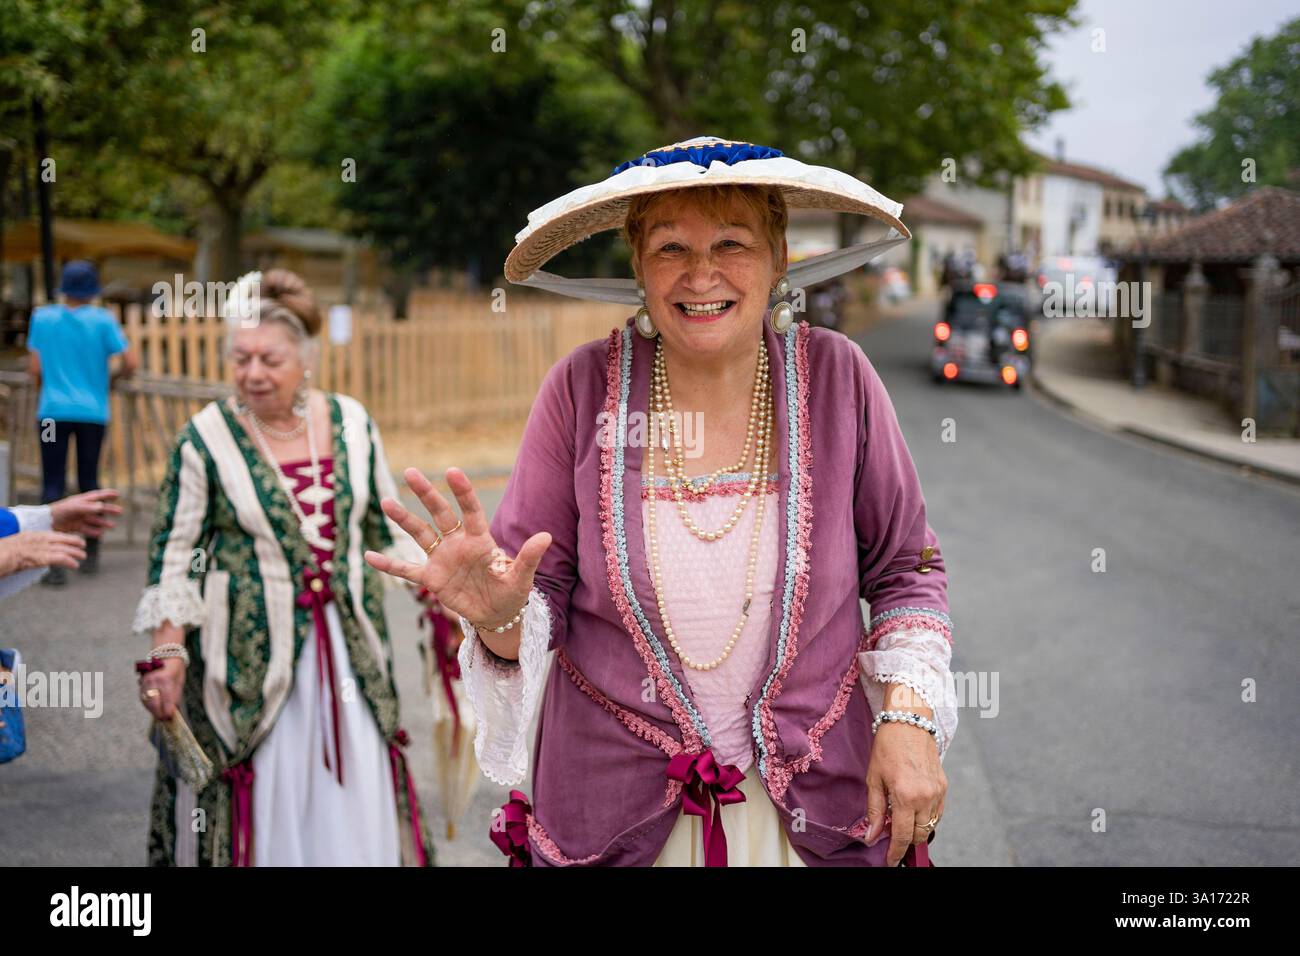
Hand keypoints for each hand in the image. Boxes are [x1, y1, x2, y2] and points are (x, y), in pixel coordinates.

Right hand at [0, 531, 85, 576]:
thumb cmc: (2, 553)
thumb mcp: (16, 546)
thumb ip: (26, 548)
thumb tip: (31, 554)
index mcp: (32, 535)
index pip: (52, 534)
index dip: (64, 537)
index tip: (72, 539)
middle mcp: (39, 540)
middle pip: (61, 539)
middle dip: (73, 542)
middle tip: (82, 545)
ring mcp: (41, 548)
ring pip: (64, 548)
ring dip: (75, 553)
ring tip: (82, 556)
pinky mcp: (41, 558)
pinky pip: (60, 558)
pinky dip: (69, 561)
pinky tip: (75, 565)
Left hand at [50, 489, 121, 536]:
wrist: (46, 522)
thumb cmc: (59, 511)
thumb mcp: (75, 508)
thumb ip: (88, 507)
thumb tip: (102, 507)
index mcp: (81, 500)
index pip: (97, 496)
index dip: (107, 494)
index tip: (118, 494)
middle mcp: (81, 509)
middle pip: (98, 509)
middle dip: (109, 510)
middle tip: (120, 512)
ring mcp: (78, 518)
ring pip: (94, 520)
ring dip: (103, 523)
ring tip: (112, 526)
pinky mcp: (75, 527)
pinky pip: (87, 529)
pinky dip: (94, 532)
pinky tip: (100, 534)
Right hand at [139, 657, 184, 720]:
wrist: (165, 654)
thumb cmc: (175, 669)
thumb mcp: (179, 682)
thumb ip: (175, 696)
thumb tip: (173, 711)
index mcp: (166, 681)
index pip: (166, 701)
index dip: (168, 712)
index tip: (170, 718)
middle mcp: (154, 682)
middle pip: (154, 704)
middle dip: (159, 714)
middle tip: (164, 719)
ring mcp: (146, 682)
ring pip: (147, 702)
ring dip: (153, 711)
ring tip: (160, 715)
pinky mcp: (141, 683)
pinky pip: (143, 698)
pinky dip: (148, 705)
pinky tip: (154, 708)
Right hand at [363, 467, 551, 630]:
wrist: (497, 613)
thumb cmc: (511, 591)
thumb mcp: (521, 577)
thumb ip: (529, 557)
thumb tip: (546, 537)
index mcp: (480, 540)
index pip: (470, 511)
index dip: (462, 492)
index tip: (452, 471)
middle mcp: (458, 543)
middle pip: (440, 514)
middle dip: (426, 494)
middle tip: (411, 472)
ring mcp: (442, 559)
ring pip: (420, 534)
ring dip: (403, 519)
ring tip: (386, 502)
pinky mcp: (432, 578)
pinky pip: (407, 570)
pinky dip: (389, 565)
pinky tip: (369, 556)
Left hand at [862, 719, 946, 866]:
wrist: (908, 721)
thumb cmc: (887, 747)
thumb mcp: (873, 778)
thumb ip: (874, 810)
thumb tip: (871, 836)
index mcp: (905, 796)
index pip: (901, 835)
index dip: (895, 852)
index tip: (890, 861)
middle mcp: (925, 797)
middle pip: (919, 835)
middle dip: (905, 842)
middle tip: (892, 838)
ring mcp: (937, 792)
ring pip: (930, 826)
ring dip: (916, 829)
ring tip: (901, 821)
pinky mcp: (944, 786)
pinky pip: (938, 813)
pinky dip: (926, 818)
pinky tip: (913, 810)